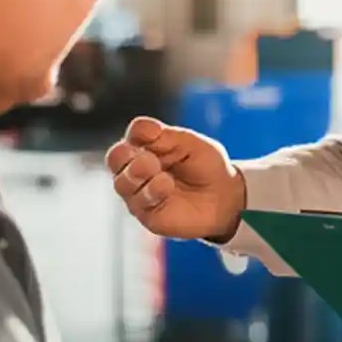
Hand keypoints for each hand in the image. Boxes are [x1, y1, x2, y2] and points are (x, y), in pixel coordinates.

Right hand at [105, 117, 247, 240]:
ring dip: (137, 175)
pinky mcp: (147, 214)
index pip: (132, 135)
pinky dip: (150, 192)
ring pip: (121, 182)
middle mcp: (137, 168)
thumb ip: (165, 136)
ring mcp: (139, 192)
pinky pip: (138, 204)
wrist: (225, 196)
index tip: (154, 133)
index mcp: (147, 146)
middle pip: (115, 158)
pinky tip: (166, 187)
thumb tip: (138, 128)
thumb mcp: (191, 144)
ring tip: (160, 174)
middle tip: (148, 158)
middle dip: (124, 155)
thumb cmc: (206, 166)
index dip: (137, 133)